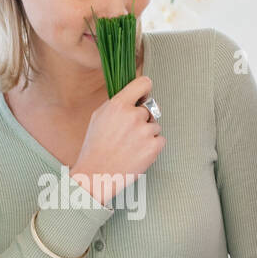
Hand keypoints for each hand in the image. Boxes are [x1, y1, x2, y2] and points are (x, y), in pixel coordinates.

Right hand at [70, 76, 163, 205]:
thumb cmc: (95, 147)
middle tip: (128, 133)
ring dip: (147, 134)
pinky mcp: (154, 147)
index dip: (145, 89)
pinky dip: (152, 146)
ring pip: (155, 126)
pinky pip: (161, 140)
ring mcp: (145, 131)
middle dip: (142, 119)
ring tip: (130, 146)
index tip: (144, 95)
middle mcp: (133, 115)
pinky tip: (137, 152)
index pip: (144, 83)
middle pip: (149, 109)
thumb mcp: (99, 117)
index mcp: (118, 105)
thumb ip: (117, 103)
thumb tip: (134, 95)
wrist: (97, 174)